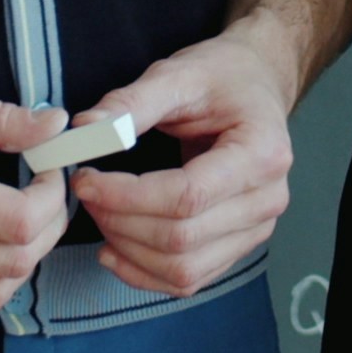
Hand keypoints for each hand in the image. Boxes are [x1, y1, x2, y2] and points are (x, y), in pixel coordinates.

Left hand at [66, 28, 303, 295]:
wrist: (257, 85)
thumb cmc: (222, 76)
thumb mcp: (178, 74)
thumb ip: (131, 103)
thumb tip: (84, 131)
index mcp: (262, 153)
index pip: (187, 196)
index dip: (127, 196)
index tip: (85, 179)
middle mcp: (267, 199)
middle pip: (183, 238)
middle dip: (120, 222)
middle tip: (85, 193)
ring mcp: (257, 228)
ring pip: (184, 269)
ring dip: (128, 252)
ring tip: (98, 215)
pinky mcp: (239, 244)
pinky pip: (190, 278)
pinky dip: (146, 273)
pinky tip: (114, 250)